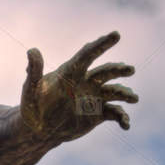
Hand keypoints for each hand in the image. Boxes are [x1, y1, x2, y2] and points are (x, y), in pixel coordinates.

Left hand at [20, 31, 137, 145]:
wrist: (39, 130)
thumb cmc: (32, 108)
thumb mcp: (31, 91)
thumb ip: (34, 72)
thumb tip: (32, 50)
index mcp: (71, 73)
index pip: (88, 54)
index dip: (101, 44)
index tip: (116, 34)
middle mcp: (86, 82)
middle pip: (105, 72)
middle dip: (118, 70)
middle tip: (130, 69)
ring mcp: (94, 97)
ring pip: (114, 91)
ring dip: (125, 94)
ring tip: (134, 98)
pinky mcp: (98, 113)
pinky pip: (115, 112)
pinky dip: (122, 117)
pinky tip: (126, 125)